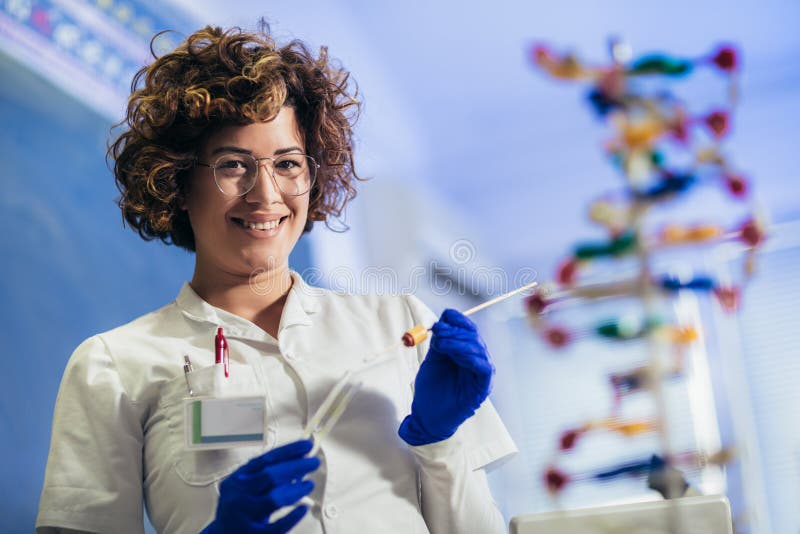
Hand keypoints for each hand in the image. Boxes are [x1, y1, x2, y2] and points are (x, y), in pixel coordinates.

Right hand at [202, 439, 319, 533]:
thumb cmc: (240, 510)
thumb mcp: (247, 489)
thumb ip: (268, 476)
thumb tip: (299, 462)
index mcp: (236, 480)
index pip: (265, 460)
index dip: (288, 451)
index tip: (306, 445)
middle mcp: (237, 496)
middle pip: (270, 476)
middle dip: (295, 466)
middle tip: (313, 462)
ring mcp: (243, 516)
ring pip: (273, 499)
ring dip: (296, 489)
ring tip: (309, 484)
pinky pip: (277, 526)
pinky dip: (292, 517)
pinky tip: (303, 509)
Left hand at [399, 309, 493, 445]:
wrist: (427, 417)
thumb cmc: (431, 390)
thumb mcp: (433, 360)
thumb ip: (440, 343)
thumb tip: (442, 322)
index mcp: (465, 352)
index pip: (468, 330)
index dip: (459, 320)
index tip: (445, 316)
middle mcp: (477, 360)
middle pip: (474, 337)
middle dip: (456, 331)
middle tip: (439, 331)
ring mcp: (481, 374)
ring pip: (478, 350)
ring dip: (460, 343)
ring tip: (442, 345)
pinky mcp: (483, 387)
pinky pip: (484, 368)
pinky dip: (472, 359)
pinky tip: (457, 357)